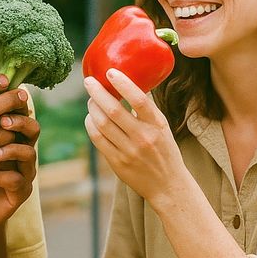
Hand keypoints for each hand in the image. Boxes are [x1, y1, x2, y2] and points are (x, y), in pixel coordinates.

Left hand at [0, 92, 39, 226]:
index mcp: (10, 132)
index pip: (19, 111)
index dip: (11, 102)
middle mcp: (21, 148)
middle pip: (32, 128)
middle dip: (18, 122)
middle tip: (2, 120)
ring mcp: (23, 170)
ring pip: (29, 154)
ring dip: (12, 150)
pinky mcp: (20, 191)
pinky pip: (17, 181)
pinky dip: (1, 177)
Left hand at [83, 69, 188, 205]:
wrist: (168, 185)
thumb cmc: (164, 151)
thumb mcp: (163, 128)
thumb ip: (146, 110)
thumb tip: (127, 84)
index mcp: (157, 125)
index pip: (139, 100)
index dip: (123, 84)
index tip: (110, 72)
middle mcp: (143, 138)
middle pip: (113, 111)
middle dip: (97, 93)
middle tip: (89, 82)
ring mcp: (129, 151)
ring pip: (102, 124)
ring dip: (92, 108)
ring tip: (91, 100)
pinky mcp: (117, 163)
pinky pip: (97, 139)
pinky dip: (90, 125)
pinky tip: (90, 117)